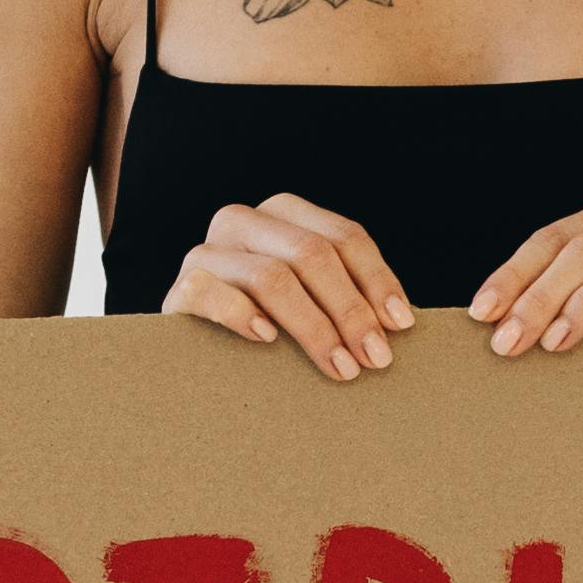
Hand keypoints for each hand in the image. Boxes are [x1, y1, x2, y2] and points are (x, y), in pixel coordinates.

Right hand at [162, 195, 412, 378]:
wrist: (195, 356)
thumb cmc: (268, 329)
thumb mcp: (310, 302)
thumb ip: (344, 296)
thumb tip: (399, 324)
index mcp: (284, 215)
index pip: (343, 237)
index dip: (377, 280)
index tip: (400, 325)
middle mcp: (244, 222)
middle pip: (311, 254)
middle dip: (351, 309)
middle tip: (375, 357)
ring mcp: (207, 252)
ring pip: (271, 277)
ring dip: (314, 326)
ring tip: (340, 367)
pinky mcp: (181, 287)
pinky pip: (212, 292)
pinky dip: (244, 315)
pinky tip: (268, 341)